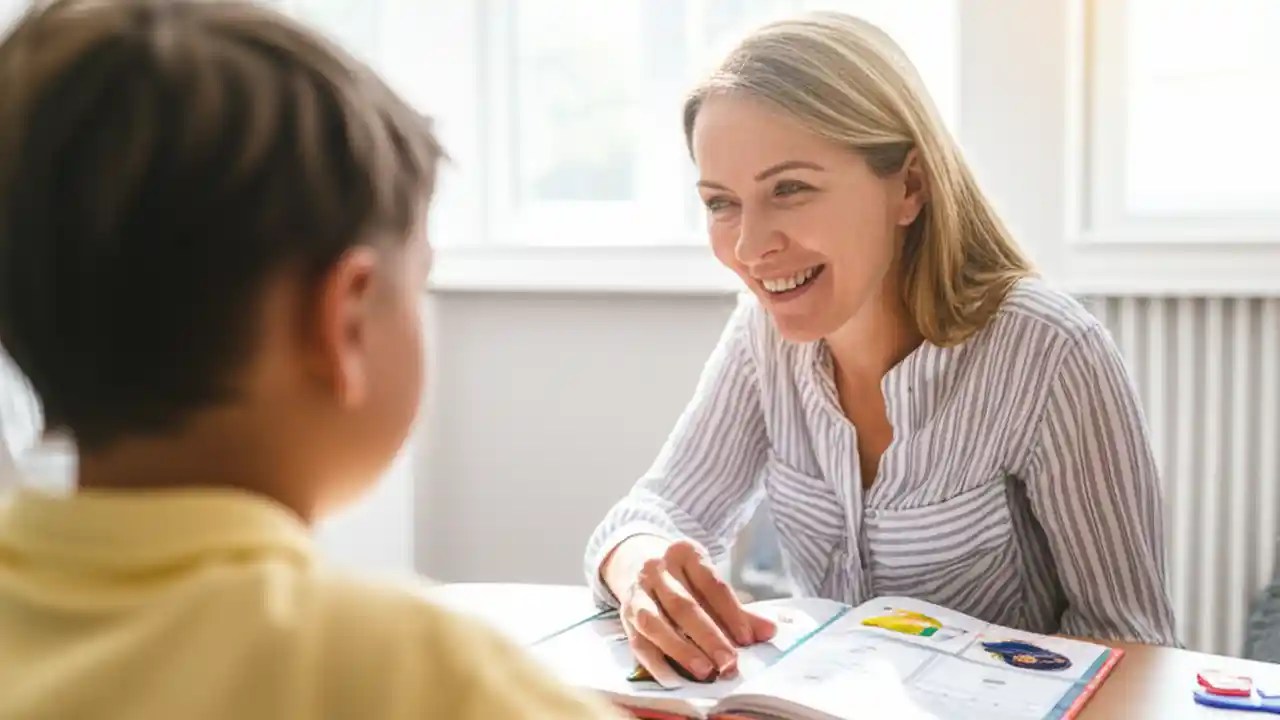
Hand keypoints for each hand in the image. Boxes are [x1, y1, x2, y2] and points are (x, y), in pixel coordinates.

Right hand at [611, 538, 776, 683]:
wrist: (635, 557)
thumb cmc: (683, 575)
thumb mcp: (708, 580)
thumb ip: (738, 609)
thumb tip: (768, 632)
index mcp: (684, 553)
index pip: (711, 584)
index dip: (731, 613)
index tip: (748, 639)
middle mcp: (657, 568)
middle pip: (684, 605)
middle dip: (708, 636)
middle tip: (729, 662)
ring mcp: (637, 591)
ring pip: (655, 622)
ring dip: (681, 649)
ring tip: (705, 671)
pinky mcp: (624, 614)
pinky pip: (637, 641)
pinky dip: (655, 662)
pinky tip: (673, 678)